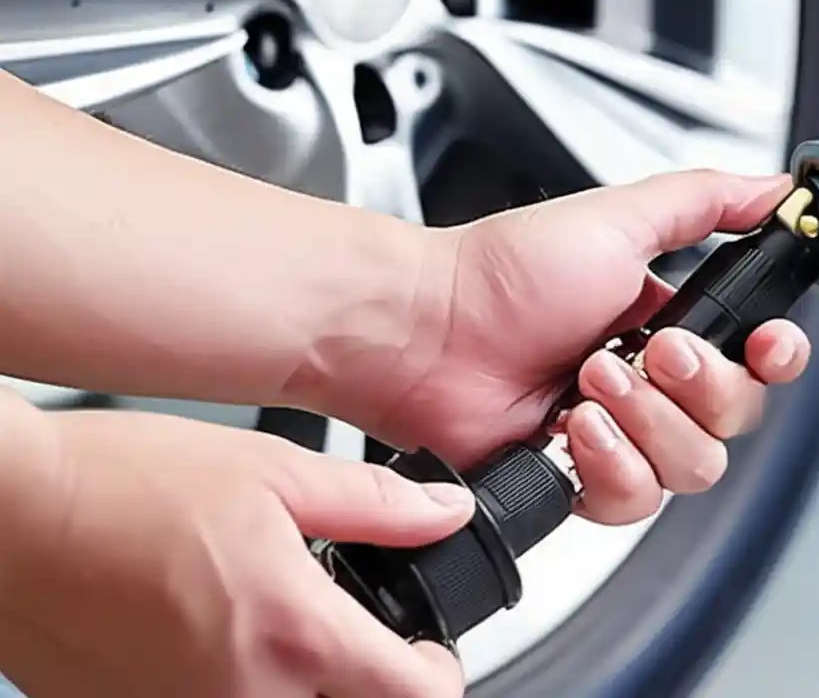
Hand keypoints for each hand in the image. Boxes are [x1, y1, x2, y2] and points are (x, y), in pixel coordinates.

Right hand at [0, 394, 473, 697]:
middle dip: (370, 688)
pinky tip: (220, 645)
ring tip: (282, 634)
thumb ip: (377, 506)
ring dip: (301, 690)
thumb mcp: (274, 474)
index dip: (440, 672)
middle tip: (360, 644)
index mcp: (292, 636)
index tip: (426, 650)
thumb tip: (443, 513)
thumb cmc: (118, 488)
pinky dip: (235, 692)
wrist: (7, 514)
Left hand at [339, 170, 812, 524]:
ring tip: (590, 382)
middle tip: (646, 350)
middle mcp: (651, 381)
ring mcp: (620, 433)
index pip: (759, 358)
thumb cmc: (501, 274)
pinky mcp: (581, 478)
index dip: (774, 358)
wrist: (425, 331)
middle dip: (697, 385)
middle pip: (735, 417)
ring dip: (649, 422)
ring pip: (695, 465)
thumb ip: (706, 200)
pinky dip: (612, 465)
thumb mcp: (616, 218)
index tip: (763, 346)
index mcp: (669, 320)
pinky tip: (573, 429)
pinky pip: (636, 500)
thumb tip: (777, 190)